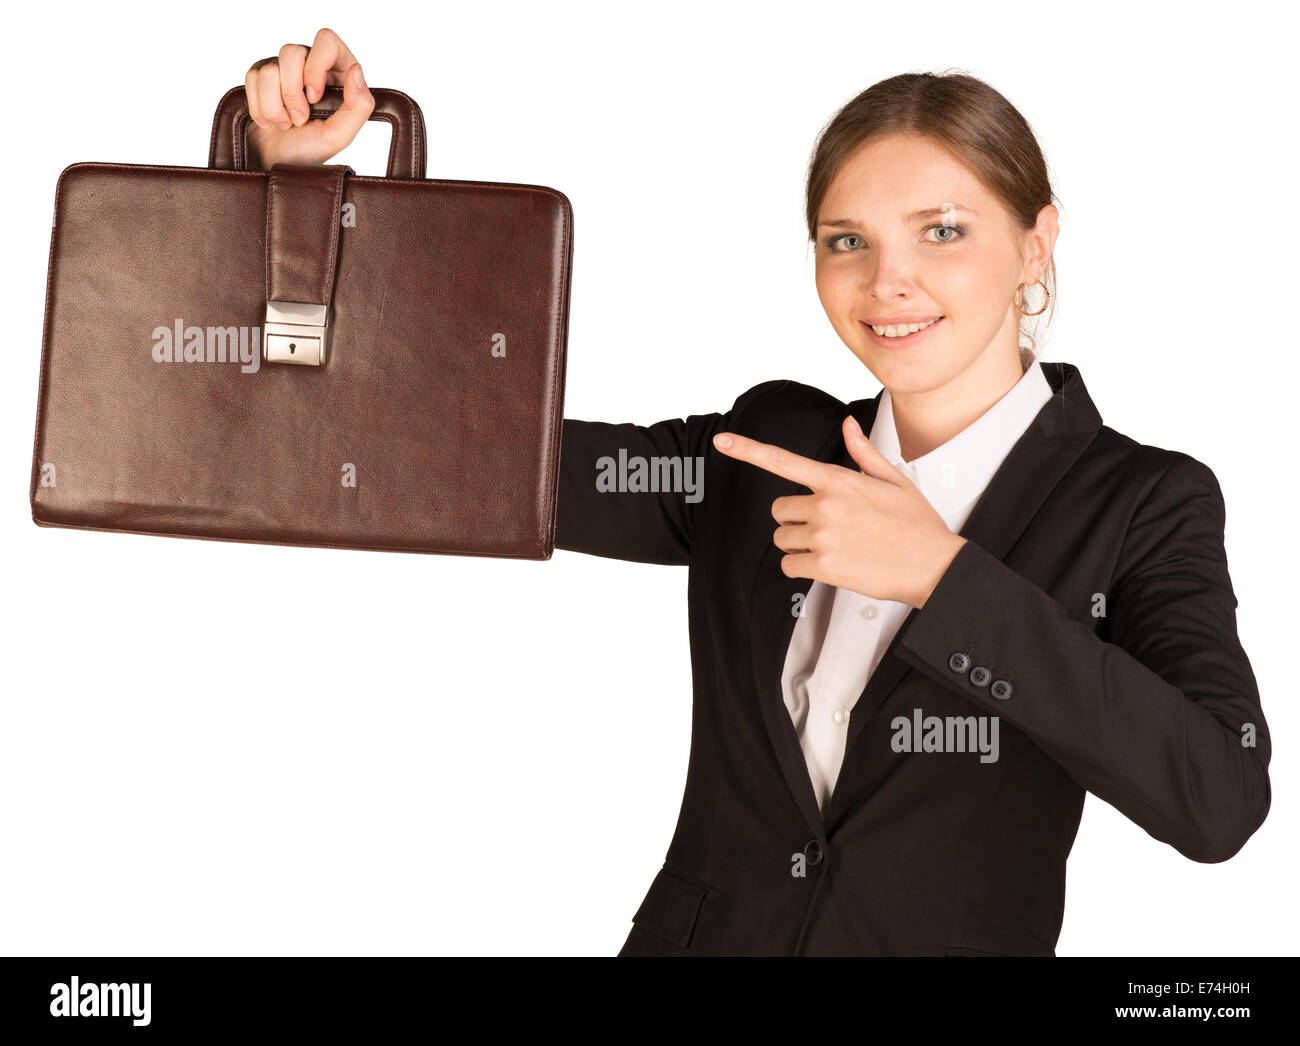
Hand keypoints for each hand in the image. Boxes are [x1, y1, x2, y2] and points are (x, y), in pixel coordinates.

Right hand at [243, 27, 373, 170]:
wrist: (277, 163)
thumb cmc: (309, 150)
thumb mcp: (340, 135)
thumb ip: (359, 106)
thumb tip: (356, 70)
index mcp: (336, 72)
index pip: (326, 41)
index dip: (316, 66)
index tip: (313, 97)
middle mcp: (309, 64)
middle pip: (291, 51)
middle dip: (291, 93)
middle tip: (299, 120)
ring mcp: (283, 68)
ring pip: (269, 68)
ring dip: (275, 106)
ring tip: (286, 124)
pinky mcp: (260, 76)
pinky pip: (252, 77)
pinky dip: (260, 107)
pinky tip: (271, 121)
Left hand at [712, 415, 966, 608]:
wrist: (934, 566)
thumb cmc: (917, 524)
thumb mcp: (894, 480)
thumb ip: (863, 453)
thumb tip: (848, 426)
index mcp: (839, 480)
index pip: (783, 460)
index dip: (748, 450)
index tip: (723, 441)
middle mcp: (825, 505)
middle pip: (779, 509)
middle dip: (795, 518)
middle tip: (826, 527)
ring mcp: (822, 537)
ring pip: (783, 538)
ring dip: (799, 544)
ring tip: (834, 547)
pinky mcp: (823, 567)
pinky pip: (789, 566)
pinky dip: (801, 568)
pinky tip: (829, 565)